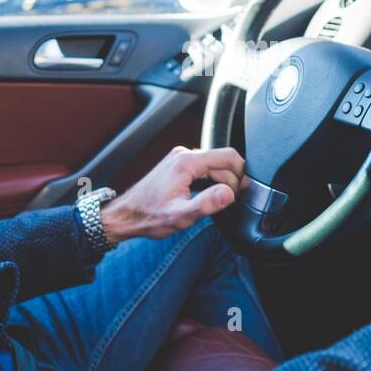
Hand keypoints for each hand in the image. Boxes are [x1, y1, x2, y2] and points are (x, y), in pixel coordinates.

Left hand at [99, 146, 244, 243]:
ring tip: (221, 201)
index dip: (242, 175)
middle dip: (233, 179)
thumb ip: (206, 204)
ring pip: (214, 164)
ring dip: (223, 180)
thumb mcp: (180, 216)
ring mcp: (180, 158)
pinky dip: (212, 180)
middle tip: (232, 202)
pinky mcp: (178, 165)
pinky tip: (209, 196)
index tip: (243, 193)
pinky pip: (204, 168)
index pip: (228, 157)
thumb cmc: (148, 216)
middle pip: (222, 160)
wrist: (126, 215)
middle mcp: (184, 155)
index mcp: (187, 162)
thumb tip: (228, 194)